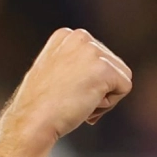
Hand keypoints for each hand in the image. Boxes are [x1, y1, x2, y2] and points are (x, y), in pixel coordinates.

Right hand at [5, 28, 131, 146]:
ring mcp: (92, 51)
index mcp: (66, 35)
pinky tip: (84, 104)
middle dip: (98, 88)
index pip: (98, 58)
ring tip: (77, 101)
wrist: (32, 120)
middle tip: (71, 99)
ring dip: (103, 97)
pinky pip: (124, 89)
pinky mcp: (104, 68)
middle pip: (112, 66)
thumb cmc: (39, 107)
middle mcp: (80, 36)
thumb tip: (91, 74)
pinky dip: (108, 105)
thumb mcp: (53, 72)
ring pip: (120, 77)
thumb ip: (73, 64)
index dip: (88, 81)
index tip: (65, 91)